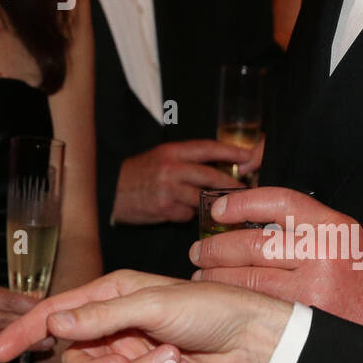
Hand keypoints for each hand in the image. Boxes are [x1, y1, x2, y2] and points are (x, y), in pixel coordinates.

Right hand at [0, 270, 292, 362]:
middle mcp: (115, 324)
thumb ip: (99, 315)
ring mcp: (132, 354)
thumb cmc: (208, 307)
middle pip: (77, 360)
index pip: (54, 313)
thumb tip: (54, 323)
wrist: (251, 340)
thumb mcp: (150, 304)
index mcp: (109, 294)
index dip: (24, 331)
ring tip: (172, 359)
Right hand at [0, 281, 55, 358]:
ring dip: (26, 343)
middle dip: (31, 327)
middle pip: (5, 322)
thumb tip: (31, 300)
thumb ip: (0, 294)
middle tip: (55, 330)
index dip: (29, 306)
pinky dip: (9, 350)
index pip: (6, 301)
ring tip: (46, 343)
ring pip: (1, 340)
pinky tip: (23, 350)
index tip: (48, 309)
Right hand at [112, 140, 260, 224]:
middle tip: (249, 188)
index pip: (209, 148)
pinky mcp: (164, 210)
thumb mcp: (161, 158)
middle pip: (213, 175)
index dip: (233, 151)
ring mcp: (168, 190)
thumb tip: (220, 167)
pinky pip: (188, 214)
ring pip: (204, 197)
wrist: (108, 191)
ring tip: (223, 205)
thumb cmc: (137, 174)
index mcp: (172, 151)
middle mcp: (171, 168)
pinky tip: (181, 211)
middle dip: (235, 183)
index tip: (253, 155)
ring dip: (214, 202)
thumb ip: (187, 161)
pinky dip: (189, 214)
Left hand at [190, 187, 362, 336]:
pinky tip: (224, 297)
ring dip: (219, 277)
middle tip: (198, 251)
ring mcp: (315, 287)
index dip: (241, 202)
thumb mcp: (345, 234)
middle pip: (254, 243)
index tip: (218, 208)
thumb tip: (252, 215)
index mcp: (331, 225)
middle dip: (218, 247)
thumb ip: (305, 224)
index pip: (277, 202)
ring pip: (251, 278)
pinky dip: (237, 300)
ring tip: (202, 275)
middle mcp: (322, 252)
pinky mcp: (309, 317)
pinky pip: (261, 305)